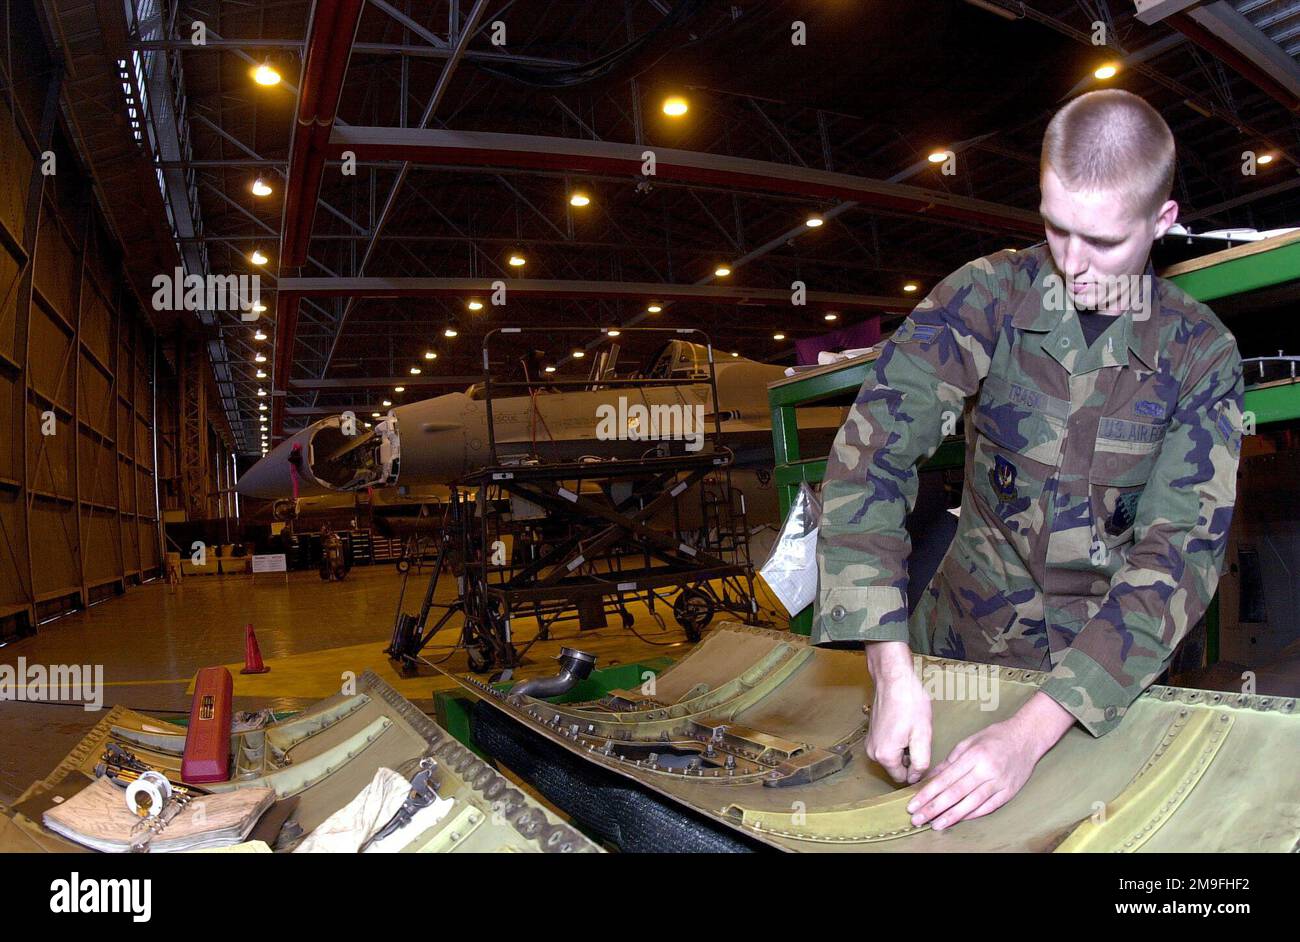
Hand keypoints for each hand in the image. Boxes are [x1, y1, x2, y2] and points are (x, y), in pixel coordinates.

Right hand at [864, 641, 930, 784]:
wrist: (893, 678)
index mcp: (885, 756)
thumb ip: (920, 762)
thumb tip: (916, 778)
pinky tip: (905, 725)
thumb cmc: (909, 702)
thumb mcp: (922, 735)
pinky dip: (897, 741)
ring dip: (904, 749)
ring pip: (893, 756)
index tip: (925, 754)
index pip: (903, 778)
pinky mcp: (871, 733)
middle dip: (910, 758)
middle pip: (897, 768)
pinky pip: (887, 746)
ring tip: (913, 730)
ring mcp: (870, 741)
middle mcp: (873, 752)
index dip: (917, 770)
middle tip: (920, 738)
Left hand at [906, 692, 1073, 829]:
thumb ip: (949, 762)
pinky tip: (958, 820)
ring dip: (951, 816)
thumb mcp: (968, 742)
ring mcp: (999, 783)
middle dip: (934, 808)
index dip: (927, 794)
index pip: (945, 779)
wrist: (1027, 738)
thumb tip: (930, 778)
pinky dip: (972, 815)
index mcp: (974, 756)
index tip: (913, 804)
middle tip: (917, 819)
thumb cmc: (995, 737)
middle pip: (956, 794)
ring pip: (971, 804)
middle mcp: (986, 771)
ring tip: (935, 825)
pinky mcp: (1009, 793)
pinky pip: (988, 807)